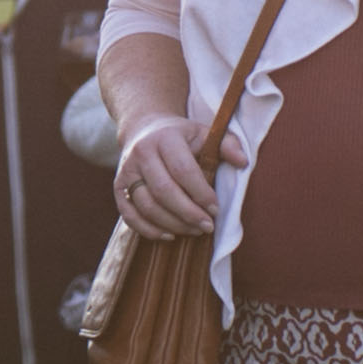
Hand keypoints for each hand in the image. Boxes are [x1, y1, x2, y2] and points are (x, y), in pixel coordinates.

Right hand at [111, 111, 242, 239]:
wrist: (144, 128)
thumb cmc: (181, 135)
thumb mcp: (204, 132)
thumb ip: (227, 144)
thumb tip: (243, 162)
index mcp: (165, 138)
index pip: (183, 170)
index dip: (201, 193)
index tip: (216, 209)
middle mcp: (142, 153)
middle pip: (164, 191)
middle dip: (188, 214)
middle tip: (207, 227)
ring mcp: (127, 171)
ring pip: (147, 206)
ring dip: (172, 224)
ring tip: (193, 231)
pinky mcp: (118, 187)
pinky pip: (129, 215)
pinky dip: (148, 229)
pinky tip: (169, 235)